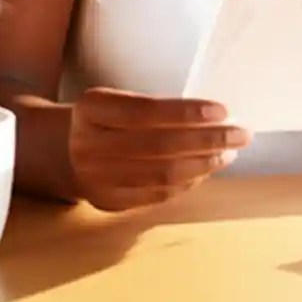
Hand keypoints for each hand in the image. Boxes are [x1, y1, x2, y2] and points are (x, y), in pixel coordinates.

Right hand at [68, 88, 251, 211]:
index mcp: (92, 108)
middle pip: (160, 145)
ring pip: (162, 174)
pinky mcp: (108, 202)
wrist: (60, 151)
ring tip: (229, 153)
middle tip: (241, 134)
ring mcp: (97, 177)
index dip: (187, 113)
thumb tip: (216, 117)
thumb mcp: (115, 100)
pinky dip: (188, 182)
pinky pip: (157, 194)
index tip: (223, 110)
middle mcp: (90, 144)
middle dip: (208, 140)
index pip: (146, 111)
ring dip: (204, 164)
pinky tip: (206, 170)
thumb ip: (154, 107)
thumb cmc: (105, 119)